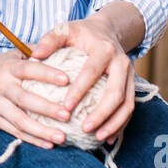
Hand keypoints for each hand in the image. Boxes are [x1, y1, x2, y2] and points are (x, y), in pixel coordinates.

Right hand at [0, 50, 76, 149]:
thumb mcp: (14, 54)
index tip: (67, 80)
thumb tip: (63, 48)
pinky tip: (49, 144)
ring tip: (62, 136)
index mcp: (8, 68)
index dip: (47, 74)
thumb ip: (36, 51)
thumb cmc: (0, 67)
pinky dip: (33, 139)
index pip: (29, 70)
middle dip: (47, 108)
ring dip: (41, 130)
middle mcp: (0, 86)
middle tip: (67, 114)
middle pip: (25, 99)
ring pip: (20, 120)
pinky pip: (15, 132)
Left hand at [29, 17, 136, 143]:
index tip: (65, 107)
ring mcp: (130, 76)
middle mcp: (122, 63)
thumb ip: (50, 40)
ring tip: (97, 138)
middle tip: (84, 128)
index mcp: (105, 49)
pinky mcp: (132, 86)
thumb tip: (35, 54)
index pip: (93, 71)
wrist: (109, 30)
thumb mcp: (66, 29)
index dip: (80, 90)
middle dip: (102, 113)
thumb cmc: (82, 33)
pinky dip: (120, 125)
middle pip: (116, 93)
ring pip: (127, 104)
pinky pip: (129, 109)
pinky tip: (107, 138)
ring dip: (114, 123)